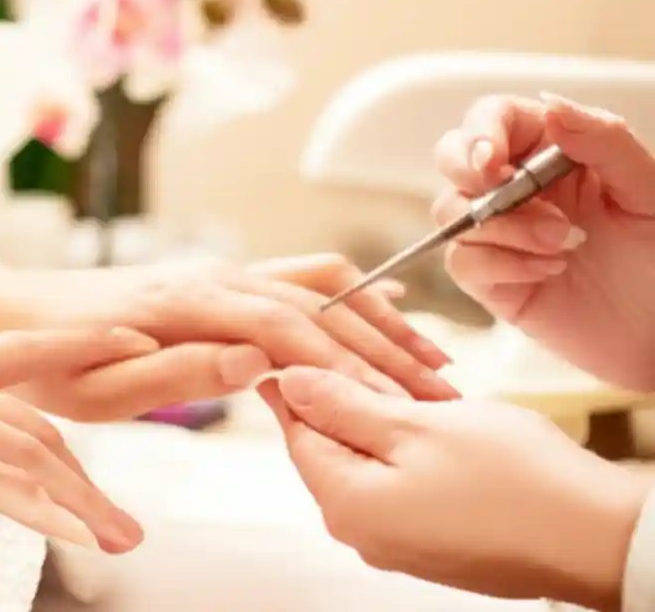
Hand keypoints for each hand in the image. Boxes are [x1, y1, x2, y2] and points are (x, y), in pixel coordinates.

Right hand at [0, 329, 151, 551]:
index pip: (19, 353)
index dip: (81, 348)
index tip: (132, 349)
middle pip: (32, 424)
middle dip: (86, 478)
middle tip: (124, 524)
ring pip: (24, 452)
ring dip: (77, 503)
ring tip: (116, 542)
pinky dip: (38, 510)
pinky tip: (71, 535)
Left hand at [18, 253, 456, 411]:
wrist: (19, 315)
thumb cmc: (54, 359)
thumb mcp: (102, 387)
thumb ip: (179, 371)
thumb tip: (254, 361)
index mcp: (189, 305)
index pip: (290, 332)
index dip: (349, 366)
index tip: (397, 401)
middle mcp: (214, 278)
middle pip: (321, 303)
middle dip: (385, 345)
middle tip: (440, 387)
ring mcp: (220, 275)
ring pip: (320, 286)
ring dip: (378, 319)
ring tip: (431, 355)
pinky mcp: (220, 284)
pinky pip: (298, 280)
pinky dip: (349, 297)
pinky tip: (383, 309)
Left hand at [257, 368, 650, 609]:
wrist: (597, 538)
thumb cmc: (516, 483)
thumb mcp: (417, 425)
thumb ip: (343, 404)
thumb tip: (287, 382)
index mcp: (345, 504)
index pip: (296, 429)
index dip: (300, 379)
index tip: (306, 343)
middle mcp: (362, 533)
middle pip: (329, 447)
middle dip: (347, 398)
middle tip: (372, 358)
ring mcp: (397, 541)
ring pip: (368, 462)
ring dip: (384, 421)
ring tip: (414, 387)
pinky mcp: (431, 541)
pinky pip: (400, 484)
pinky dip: (411, 450)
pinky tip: (438, 424)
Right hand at [434, 93, 654, 385]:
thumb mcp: (648, 189)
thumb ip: (604, 140)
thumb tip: (552, 105)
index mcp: (552, 152)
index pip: (494, 117)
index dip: (481, 130)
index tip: (493, 157)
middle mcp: (518, 188)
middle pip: (451, 156)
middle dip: (466, 170)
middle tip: (500, 187)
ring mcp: (499, 233)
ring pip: (452, 210)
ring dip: (505, 226)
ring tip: (562, 244)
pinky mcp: (490, 278)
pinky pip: (462, 261)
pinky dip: (503, 264)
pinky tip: (548, 270)